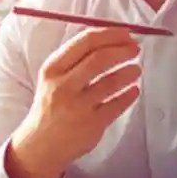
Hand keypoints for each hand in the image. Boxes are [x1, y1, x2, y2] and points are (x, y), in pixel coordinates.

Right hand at [7, 27, 141, 177]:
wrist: (40, 144)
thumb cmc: (52, 104)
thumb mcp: (53, 76)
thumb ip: (76, 56)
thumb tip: (110, 36)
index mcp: (52, 68)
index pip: (85, 42)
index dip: (110, 34)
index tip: (125, 33)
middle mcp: (63, 86)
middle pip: (99, 59)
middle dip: (123, 50)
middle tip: (135, 49)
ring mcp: (78, 107)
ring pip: (111, 82)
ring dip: (129, 72)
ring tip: (136, 69)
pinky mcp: (92, 125)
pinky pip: (117, 105)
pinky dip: (129, 95)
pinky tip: (133, 90)